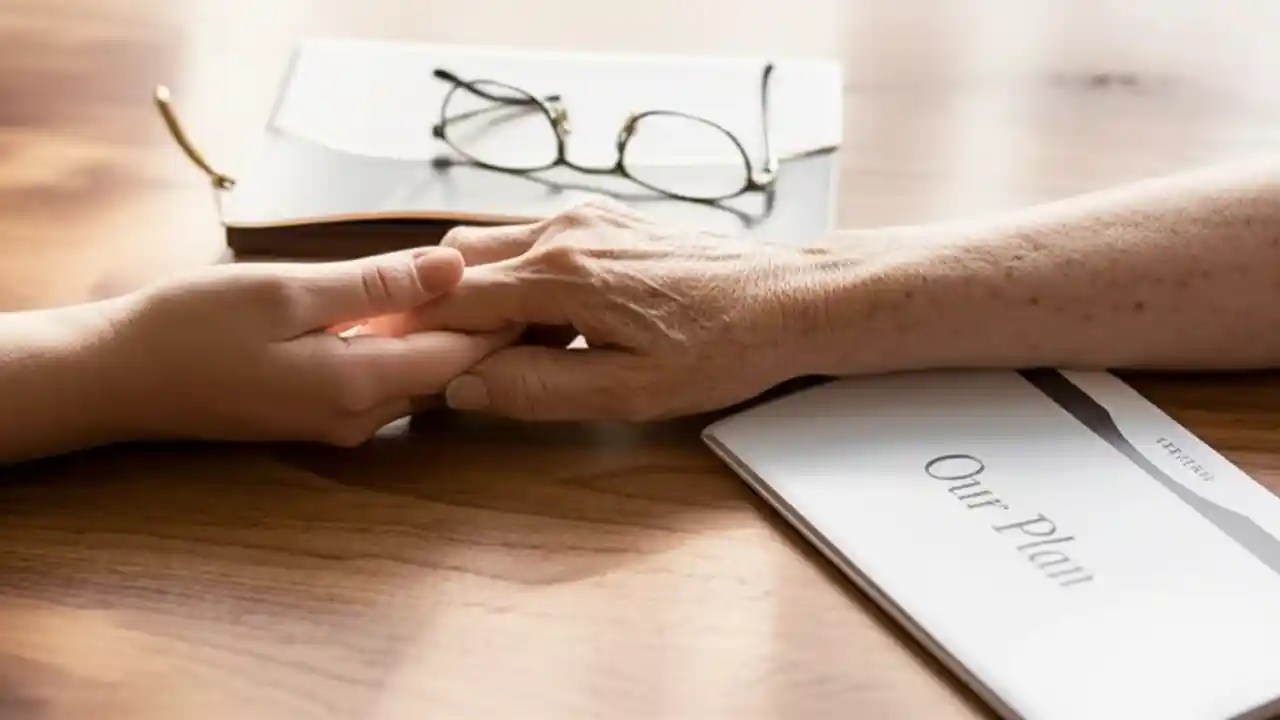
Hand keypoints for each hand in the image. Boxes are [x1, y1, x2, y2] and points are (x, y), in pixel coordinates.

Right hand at [99, 247, 515, 445]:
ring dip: (459, 341)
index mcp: (357, 385)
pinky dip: (418, 349)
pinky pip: (392, 382)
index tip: (552, 286)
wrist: (117, 378)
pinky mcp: (324, 415)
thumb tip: (454, 269)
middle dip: (497, 334)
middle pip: (453, 374)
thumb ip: (376, 284)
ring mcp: (343, 423)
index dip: (510, 320)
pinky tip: (426, 313)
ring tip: (502, 294)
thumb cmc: (190, 327)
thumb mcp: (286, 290)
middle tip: (544, 289)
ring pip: (425, 379)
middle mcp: (362, 417)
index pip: (462, 356)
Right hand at [401, 200, 826, 420]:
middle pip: (456, 260)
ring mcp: (585, 218)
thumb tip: (462, 388)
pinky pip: (529, 239)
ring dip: (476, 293)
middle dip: (436, 309)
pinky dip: (513, 277)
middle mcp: (565, 230)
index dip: (417, 335)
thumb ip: (538, 389)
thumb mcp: (630, 393)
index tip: (396, 364)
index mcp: (563, 273)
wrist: (788, 300)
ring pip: (490, 244)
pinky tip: (542, 323)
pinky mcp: (604, 220)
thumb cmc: (722, 349)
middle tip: (442, 361)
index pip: (452, 299)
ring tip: (497, 348)